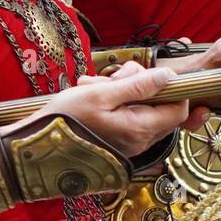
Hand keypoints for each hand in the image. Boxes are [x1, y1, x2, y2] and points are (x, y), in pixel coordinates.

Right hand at [41, 63, 189, 157]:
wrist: (41, 146)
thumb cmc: (67, 120)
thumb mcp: (102, 93)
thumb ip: (138, 86)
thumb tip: (168, 77)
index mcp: (140, 129)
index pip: (179, 111)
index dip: (176, 89)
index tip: (154, 74)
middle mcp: (141, 141)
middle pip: (163, 108)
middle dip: (144, 85)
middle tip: (115, 76)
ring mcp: (132, 143)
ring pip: (145, 109)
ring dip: (126, 90)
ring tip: (97, 84)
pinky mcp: (121, 142)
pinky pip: (130, 116)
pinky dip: (118, 102)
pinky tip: (95, 94)